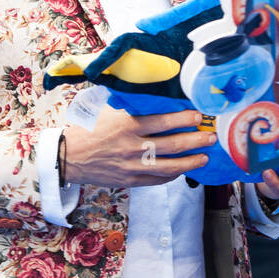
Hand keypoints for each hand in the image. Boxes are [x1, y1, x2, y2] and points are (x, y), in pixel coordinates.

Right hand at [63, 106, 216, 187]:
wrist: (68, 156)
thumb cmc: (88, 129)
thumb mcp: (107, 111)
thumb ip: (130, 107)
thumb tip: (154, 96)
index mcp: (126, 125)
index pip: (161, 121)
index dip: (182, 119)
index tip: (198, 116)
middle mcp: (132, 147)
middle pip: (171, 144)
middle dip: (195, 140)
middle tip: (210, 136)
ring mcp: (132, 166)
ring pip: (168, 167)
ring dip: (190, 162)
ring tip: (204, 157)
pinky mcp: (130, 181)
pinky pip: (157, 180)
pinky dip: (172, 174)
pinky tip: (183, 169)